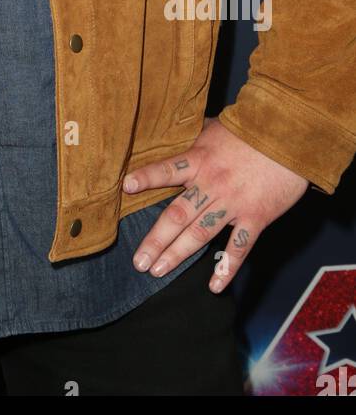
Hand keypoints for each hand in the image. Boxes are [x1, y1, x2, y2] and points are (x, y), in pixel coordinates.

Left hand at [122, 117, 308, 291]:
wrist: (289, 137)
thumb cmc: (251, 129)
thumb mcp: (216, 128)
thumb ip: (197, 138)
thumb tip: (181, 131)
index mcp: (199, 159)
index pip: (167, 170)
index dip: (146, 178)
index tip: (126, 187)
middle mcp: (211, 184)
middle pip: (177, 214)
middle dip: (155, 240)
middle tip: (138, 261)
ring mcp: (232, 203)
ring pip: (199, 234)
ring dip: (177, 254)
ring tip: (157, 271)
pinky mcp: (256, 217)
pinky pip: (239, 247)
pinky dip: (227, 269)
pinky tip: (214, 286)